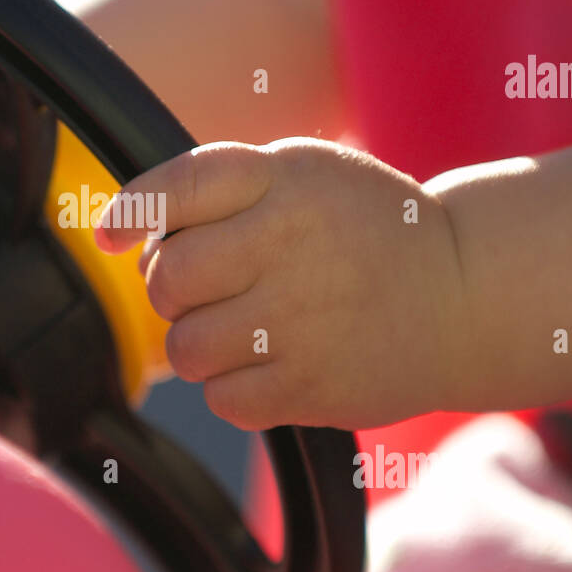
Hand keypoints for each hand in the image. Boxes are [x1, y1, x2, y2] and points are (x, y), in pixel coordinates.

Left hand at [95, 138, 469, 430]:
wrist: (462, 294)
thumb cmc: (363, 230)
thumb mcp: (306, 173)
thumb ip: (222, 187)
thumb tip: (120, 234)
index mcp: (284, 180)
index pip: (179, 187)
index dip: (129, 211)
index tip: (109, 235)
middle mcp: (289, 244)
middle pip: (166, 279)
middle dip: (169, 287)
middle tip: (206, 288)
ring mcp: (300, 319)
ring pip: (185, 347)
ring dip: (199, 342)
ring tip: (242, 328)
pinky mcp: (312, 385)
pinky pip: (222, 399)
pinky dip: (233, 387)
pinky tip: (270, 362)